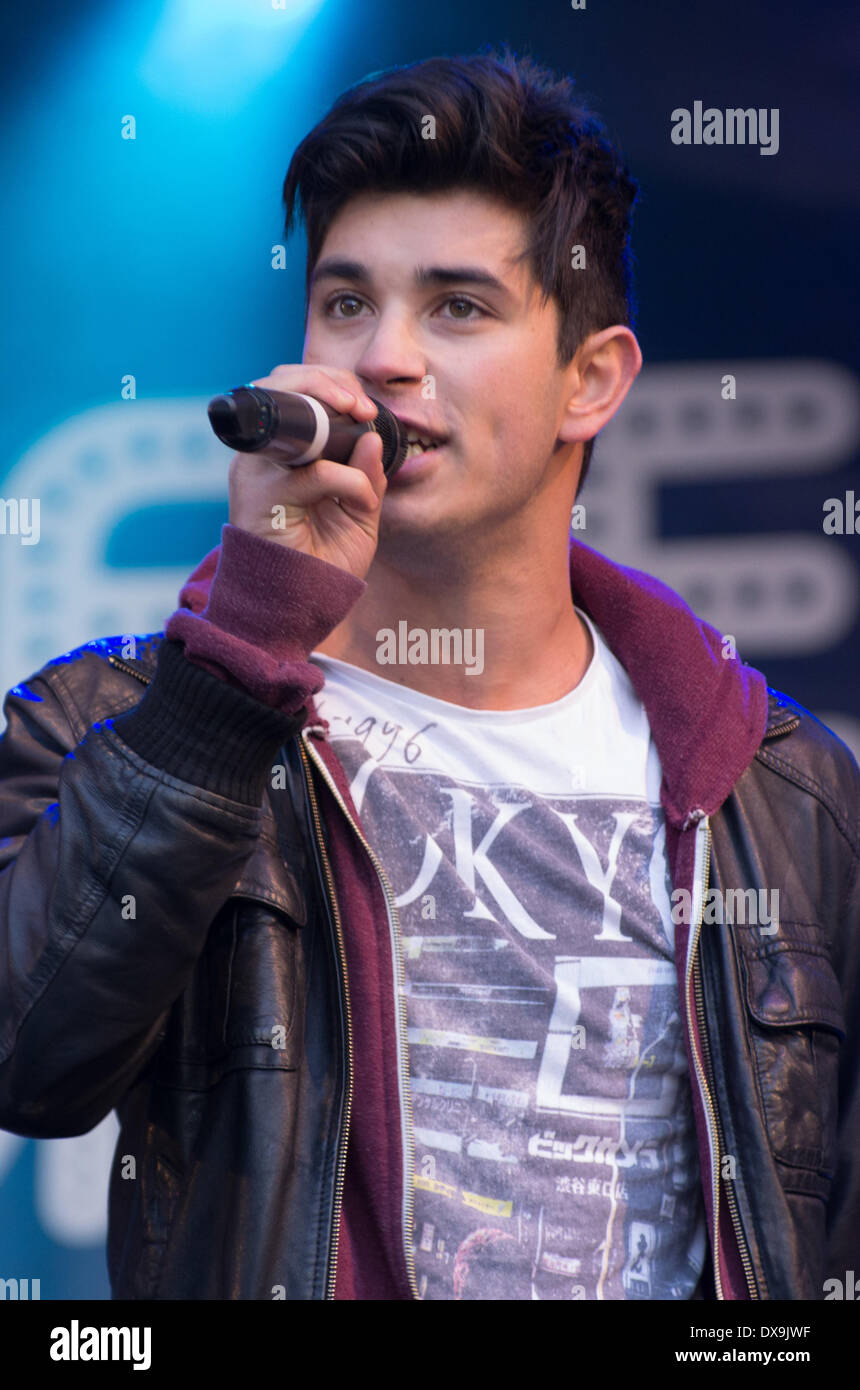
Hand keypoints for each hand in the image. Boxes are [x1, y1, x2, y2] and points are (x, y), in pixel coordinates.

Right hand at [228, 364, 385, 579]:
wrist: (296, 609)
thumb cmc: (321, 563)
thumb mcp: (357, 513)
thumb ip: (366, 476)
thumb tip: (374, 437)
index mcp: (278, 452)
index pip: (290, 389)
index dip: (327, 382)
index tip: (365, 406)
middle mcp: (260, 456)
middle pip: (279, 385)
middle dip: (326, 382)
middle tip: (362, 408)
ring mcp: (256, 474)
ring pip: (289, 417)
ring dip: (332, 414)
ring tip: (363, 428)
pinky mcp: (263, 498)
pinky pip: (315, 474)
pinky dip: (350, 482)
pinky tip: (363, 502)